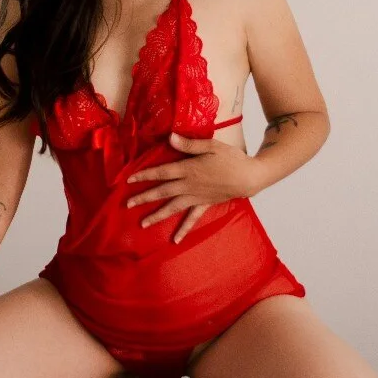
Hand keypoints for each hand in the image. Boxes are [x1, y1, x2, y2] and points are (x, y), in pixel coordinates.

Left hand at [125, 132, 259, 242]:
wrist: (249, 177)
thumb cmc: (231, 158)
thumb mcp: (210, 146)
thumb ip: (189, 144)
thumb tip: (170, 137)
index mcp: (188, 169)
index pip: (161, 172)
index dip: (144, 175)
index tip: (129, 180)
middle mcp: (188, 185)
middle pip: (162, 192)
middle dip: (144, 198)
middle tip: (127, 204)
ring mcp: (196, 197)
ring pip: (172, 207)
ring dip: (157, 215)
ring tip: (142, 224)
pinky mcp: (205, 204)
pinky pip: (192, 219)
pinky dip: (183, 229)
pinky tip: (175, 240)